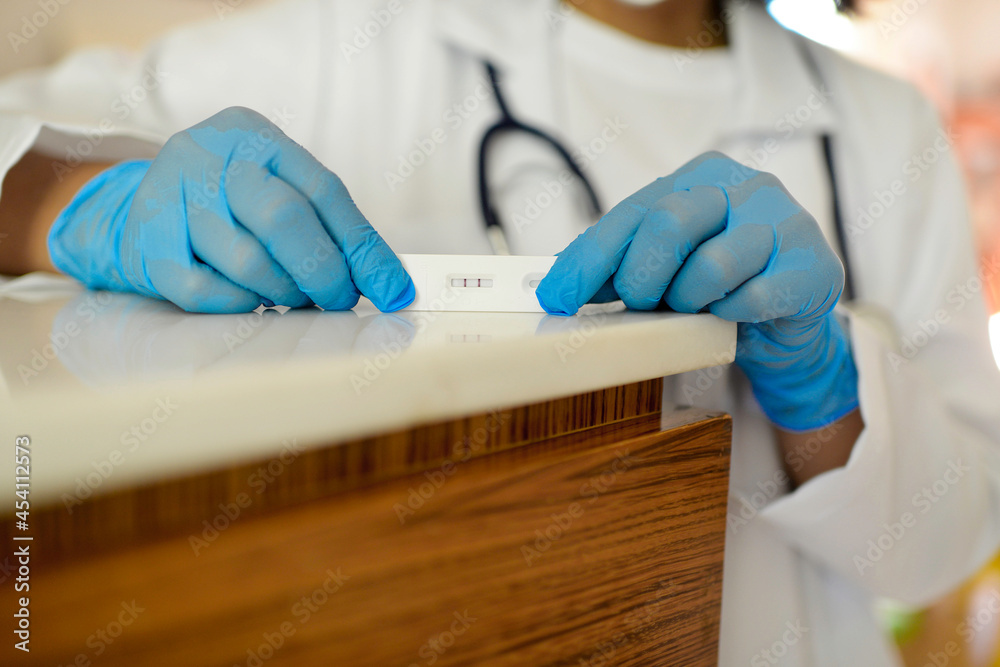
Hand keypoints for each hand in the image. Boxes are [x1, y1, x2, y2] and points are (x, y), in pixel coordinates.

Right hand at [48, 107, 413, 313]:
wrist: (137, 212)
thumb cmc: (228, 206)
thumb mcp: (279, 193)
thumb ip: (333, 229)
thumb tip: (394, 286)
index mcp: (253, 135)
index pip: (324, 190)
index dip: (363, 247)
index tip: (392, 289)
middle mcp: (207, 155)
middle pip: (283, 218)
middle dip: (324, 271)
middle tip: (338, 298)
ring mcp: (169, 195)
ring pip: (247, 260)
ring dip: (282, 291)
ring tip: (291, 295)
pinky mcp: (145, 242)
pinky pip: (204, 291)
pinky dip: (239, 304)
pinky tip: (248, 298)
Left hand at [536, 151, 858, 430]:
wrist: (787, 323)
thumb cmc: (719, 288)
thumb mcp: (663, 270)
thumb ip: (616, 265)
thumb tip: (555, 284)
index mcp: (699, 177)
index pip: (631, 214)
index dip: (588, 259)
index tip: (558, 296)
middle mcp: (744, 187)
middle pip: (669, 223)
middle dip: (640, 278)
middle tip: (641, 304)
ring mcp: (783, 223)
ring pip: (711, 264)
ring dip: (689, 300)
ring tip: (696, 309)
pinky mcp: (812, 267)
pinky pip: (753, 296)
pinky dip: (729, 314)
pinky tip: (731, 314)